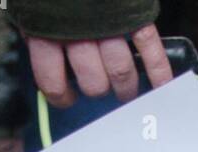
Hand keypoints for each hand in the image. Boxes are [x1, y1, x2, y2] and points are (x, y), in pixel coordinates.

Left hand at [26, 25, 172, 106]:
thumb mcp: (36, 4)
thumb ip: (42, 31)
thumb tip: (56, 70)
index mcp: (47, 31)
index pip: (53, 84)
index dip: (62, 96)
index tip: (69, 97)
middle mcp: (77, 33)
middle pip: (94, 83)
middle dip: (100, 89)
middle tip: (105, 86)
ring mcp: (107, 24)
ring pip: (120, 73)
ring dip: (124, 87)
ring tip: (125, 89)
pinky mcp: (132, 14)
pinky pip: (148, 47)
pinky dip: (157, 69)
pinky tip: (162, 87)